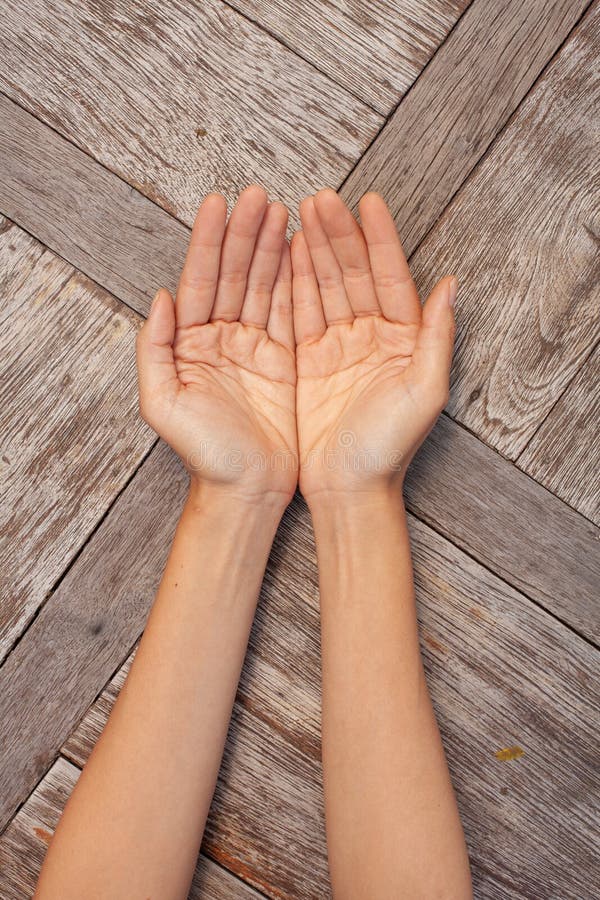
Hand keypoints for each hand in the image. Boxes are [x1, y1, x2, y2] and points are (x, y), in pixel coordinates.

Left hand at [136, 186, 296, 506]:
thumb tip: (160, 297)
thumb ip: (154, 350)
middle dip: (246, 234)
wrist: (247, 489)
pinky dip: (296, 281)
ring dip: (272, 249)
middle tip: (260, 196)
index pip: (200, 281)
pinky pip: (289, 312)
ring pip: (263, 287)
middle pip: (234, 275)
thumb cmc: (204, 455)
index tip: (220, 202)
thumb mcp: (163, 405)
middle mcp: (221, 340)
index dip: (209, 242)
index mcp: (190, 345)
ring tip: (285, 210)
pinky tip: (302, 252)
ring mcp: (254, 348)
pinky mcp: (284, 361)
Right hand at [291, 189, 455, 501]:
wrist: (348, 488)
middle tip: (320, 199)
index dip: (380, 239)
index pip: (390, 277)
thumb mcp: (424, 392)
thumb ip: (438, 337)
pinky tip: (286, 255)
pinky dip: (293, 284)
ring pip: (325, 288)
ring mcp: (338, 348)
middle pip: (353, 275)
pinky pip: (301, 313)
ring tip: (300, 213)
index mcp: (403, 341)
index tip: (368, 202)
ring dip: (315, 251)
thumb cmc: (390, 447)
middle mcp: (371, 338)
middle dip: (338, 235)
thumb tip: (451, 285)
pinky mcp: (309, 362)